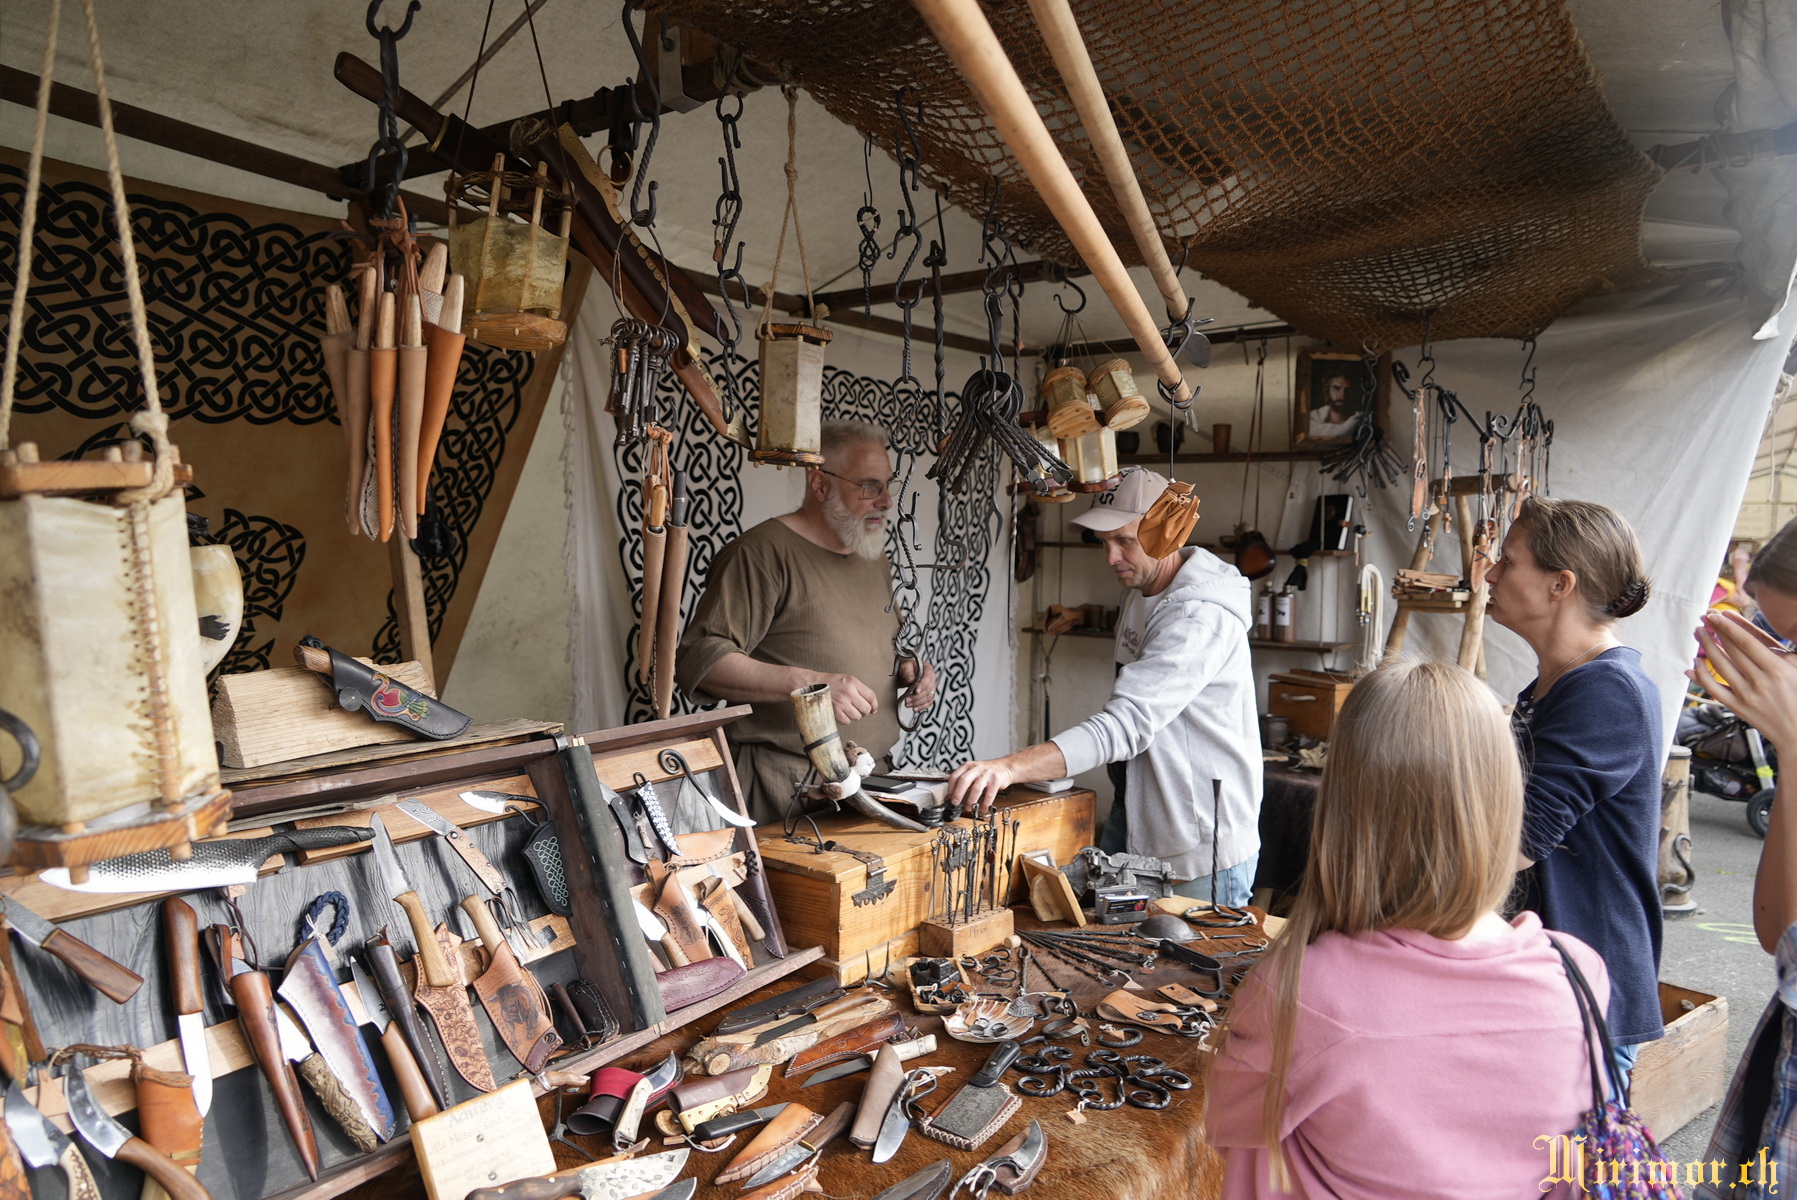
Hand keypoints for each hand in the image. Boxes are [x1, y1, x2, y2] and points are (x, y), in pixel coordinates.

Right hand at [816, 673, 878, 723]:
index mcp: (853, 683)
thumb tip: (872, 705)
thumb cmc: (831, 682)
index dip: (875, 705)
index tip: (874, 709)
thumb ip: (860, 690)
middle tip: (859, 709)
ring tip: (849, 710)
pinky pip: (847, 721)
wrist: (813, 685)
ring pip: (857, 717)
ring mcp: (841, 703)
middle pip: (866, 709)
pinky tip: (842, 713)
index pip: (871, 696)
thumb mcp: (847, 680)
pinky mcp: (834, 711)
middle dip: (864, 711)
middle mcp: (849, 692)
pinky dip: (846, 720)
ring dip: (855, 715)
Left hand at [904, 662, 937, 710]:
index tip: (916, 691)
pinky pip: (929, 702)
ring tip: (908, 704)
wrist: (906, 672)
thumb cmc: (906, 668)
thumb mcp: (905, 667)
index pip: (928, 677)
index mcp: (928, 669)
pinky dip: (922, 706)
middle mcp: (932, 678)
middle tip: (907, 700)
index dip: (923, 685)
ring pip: (929, 697)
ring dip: (918, 703)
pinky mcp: (929, 694)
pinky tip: (915, 708)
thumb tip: (912, 681)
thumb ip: (908, 673)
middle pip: (928, 689)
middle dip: (917, 697)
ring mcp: (932, 687)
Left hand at [947, 758, 1014, 816]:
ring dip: (971, 800)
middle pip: (964, 780)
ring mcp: (987, 773)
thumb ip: (963, 782)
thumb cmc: (986, 772)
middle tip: (955, 803)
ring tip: (969, 808)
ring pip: (976, 788)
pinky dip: (985, 803)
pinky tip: (983, 808)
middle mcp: (976, 768)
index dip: (950, 788)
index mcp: (968, 766)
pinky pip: (990, 794)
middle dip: (958, 793)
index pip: (955, 776)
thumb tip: (950, 796)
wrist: (1005, 767)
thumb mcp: (973, 772)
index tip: (949, 798)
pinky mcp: (996, 780)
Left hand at [1690, 611, 1796, 751]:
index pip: (1746, 643)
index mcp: (1777, 670)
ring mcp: (1746, 696)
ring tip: (1698, 633)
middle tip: (1703, 618)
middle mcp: (1759, 682)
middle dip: (1714, 632)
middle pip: (1730, 651)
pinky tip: (1694, 663)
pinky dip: (1700, 675)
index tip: (1716, 615)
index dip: (1728, 627)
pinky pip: (1713, 689)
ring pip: (1718, 667)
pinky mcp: (1737, 708)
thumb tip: (1753, 634)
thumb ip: (1779, 653)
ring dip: (1705, 647)